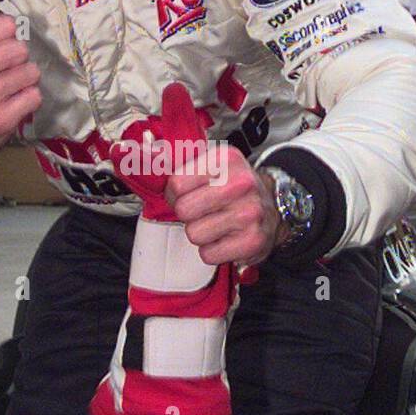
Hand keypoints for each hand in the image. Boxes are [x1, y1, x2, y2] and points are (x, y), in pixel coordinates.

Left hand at [165, 145, 279, 266]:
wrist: (276, 206)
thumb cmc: (235, 187)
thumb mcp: (213, 164)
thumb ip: (180, 163)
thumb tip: (140, 161)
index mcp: (225, 159)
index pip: (176, 184)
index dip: (175, 195)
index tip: (187, 195)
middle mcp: (241, 184)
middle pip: (184, 210)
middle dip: (188, 215)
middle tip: (203, 212)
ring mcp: (249, 214)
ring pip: (194, 234)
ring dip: (201, 234)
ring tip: (217, 225)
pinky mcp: (252, 241)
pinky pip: (208, 255)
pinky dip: (213, 251)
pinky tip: (226, 239)